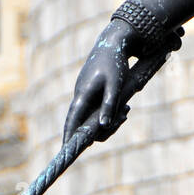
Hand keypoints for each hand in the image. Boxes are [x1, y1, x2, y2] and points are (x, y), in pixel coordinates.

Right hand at [62, 19, 134, 143]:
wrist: (113, 44)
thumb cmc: (114, 64)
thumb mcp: (115, 85)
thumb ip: (109, 105)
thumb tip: (103, 125)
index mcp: (83, 95)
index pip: (72, 120)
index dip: (68, 136)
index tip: (66, 150)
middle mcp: (81, 97)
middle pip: (84, 124)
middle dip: (104, 128)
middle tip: (124, 118)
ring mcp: (85, 96)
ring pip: (93, 118)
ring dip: (110, 120)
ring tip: (127, 111)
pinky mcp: (92, 94)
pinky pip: (97, 110)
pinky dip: (110, 112)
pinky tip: (125, 108)